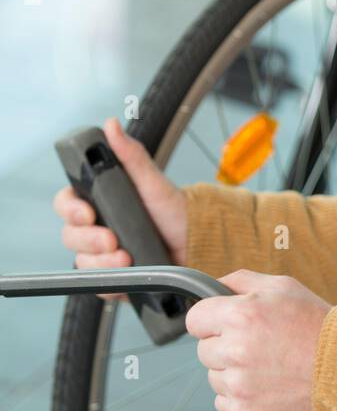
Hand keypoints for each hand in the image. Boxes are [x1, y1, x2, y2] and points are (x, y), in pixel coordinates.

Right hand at [52, 116, 187, 302]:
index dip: (71, 210)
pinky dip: (110, 282)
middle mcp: (96, 228)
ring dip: (102, 262)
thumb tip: (112, 125)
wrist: (196, 243)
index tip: (88, 214)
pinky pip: (99, 285)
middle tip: (112, 239)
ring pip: (83, 262)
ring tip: (127, 257)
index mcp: (98, 202)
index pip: (67, 204)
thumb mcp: (152, 180)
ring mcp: (102, 254)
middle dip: (89, 239)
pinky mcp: (114, 277)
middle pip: (71, 236)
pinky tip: (126, 274)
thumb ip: (130, 155)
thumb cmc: (172, 209)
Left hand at [184, 269, 332, 410]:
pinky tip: (266, 387)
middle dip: (225, 346)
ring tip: (268, 367)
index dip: (212, 320)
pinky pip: (224, 404)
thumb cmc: (317, 324)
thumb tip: (213, 287)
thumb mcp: (283, 286)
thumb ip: (240, 281)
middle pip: (204, 350)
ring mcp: (240, 385)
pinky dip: (240, 398)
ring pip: (215, 378)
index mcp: (240, 315)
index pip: (194, 320)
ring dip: (234, 373)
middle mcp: (235, 350)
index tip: (228, 324)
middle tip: (259, 345)